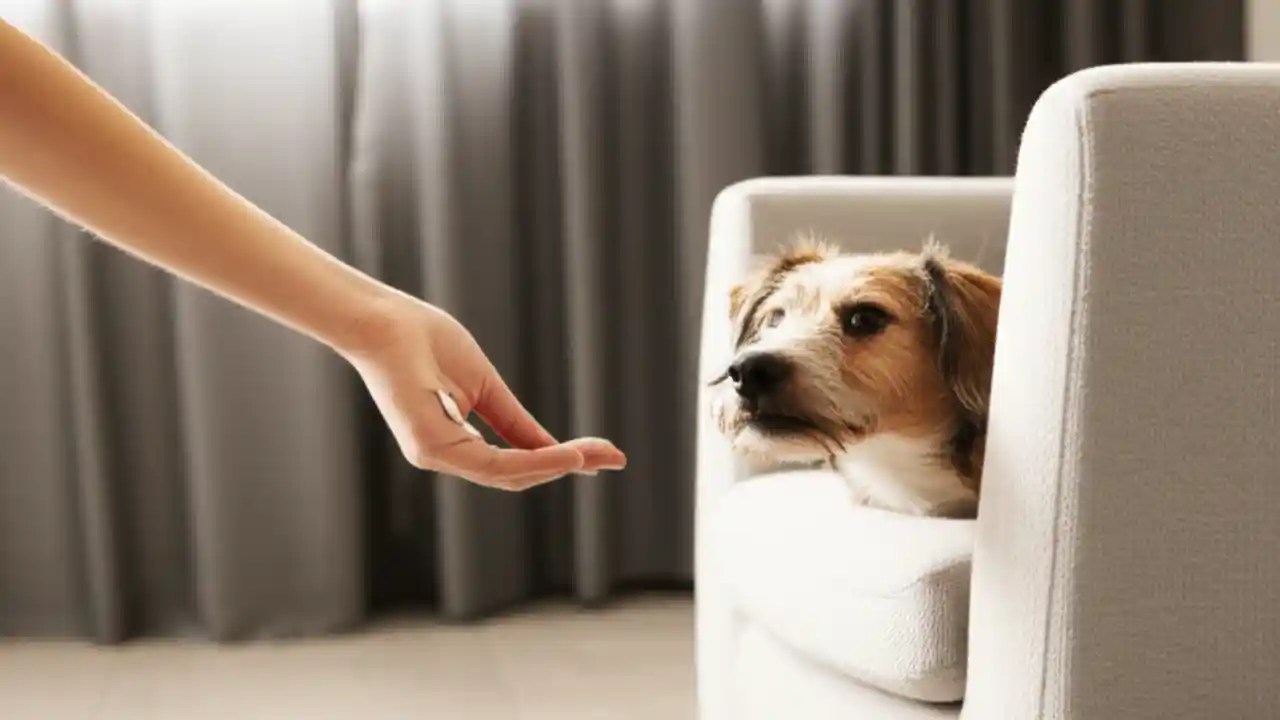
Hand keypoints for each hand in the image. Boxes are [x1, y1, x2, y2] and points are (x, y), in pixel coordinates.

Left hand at [341, 295, 625, 489]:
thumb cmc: (423, 343)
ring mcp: (436, 455)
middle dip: (570, 464)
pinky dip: (534, 460)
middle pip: (518, 474)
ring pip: (509, 473)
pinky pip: (493, 462)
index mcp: (455, 441)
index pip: (515, 461)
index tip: (602, 455)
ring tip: (597, 456)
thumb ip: (514, 421)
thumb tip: (553, 448)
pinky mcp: (431, 447)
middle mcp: (445, 454)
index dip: (558, 460)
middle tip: (615, 458)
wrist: (382, 319)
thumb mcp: (484, 386)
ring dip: (558, 465)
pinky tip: (566, 454)